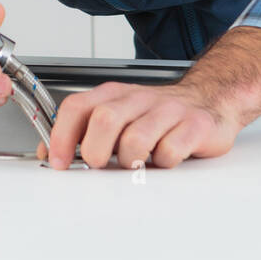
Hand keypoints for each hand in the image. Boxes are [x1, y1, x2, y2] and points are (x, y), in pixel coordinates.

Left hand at [38, 80, 244, 169]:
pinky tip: (163, 160)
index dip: (61, 135)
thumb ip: (85, 131)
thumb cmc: (158, 115)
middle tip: (100, 164)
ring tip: (137, 163)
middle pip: (104, 120)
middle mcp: (139, 99)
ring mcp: (168, 111)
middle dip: (95, 151)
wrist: (210, 99)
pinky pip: (170, 151)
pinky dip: (162, 163)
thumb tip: (49, 154)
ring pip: (136, 139)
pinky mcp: (194, 126)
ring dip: (130, 161)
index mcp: (115, 95)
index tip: (56, 161)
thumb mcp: (120, 115)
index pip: (77, 107)